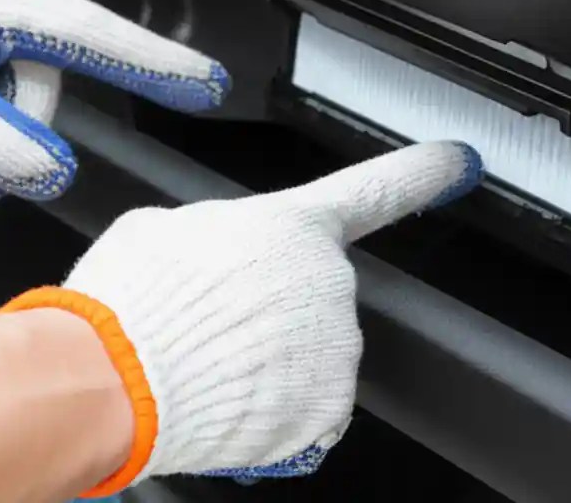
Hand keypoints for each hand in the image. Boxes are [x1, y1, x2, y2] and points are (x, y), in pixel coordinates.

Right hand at [0, 141, 483, 495]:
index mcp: (294, 225)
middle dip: (275, 304)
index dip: (423, 171)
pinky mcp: (327, 409)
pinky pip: (310, 405)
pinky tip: (231, 396)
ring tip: (210, 359)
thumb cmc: (131, 303)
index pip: (377, 189)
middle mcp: (329, 283)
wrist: (114, 381)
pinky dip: (277, 408)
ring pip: (312, 351)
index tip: (456, 161)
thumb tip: (216, 253)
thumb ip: (217, 234)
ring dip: (272, 357)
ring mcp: (335, 350)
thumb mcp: (162, 230)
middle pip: (315, 292)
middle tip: (216, 320)